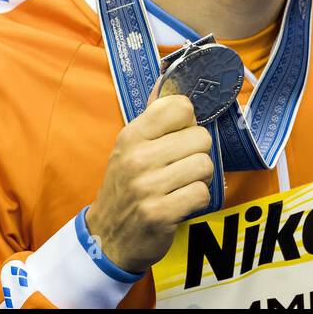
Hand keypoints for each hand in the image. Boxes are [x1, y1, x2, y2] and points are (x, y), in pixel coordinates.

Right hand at [84, 86, 213, 273]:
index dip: (188, 122)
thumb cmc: (125, 185)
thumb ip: (153, 115)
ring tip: (182, 184)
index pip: (180, 107)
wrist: (107, 236)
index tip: (179, 137)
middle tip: (181, 166)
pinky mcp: (159, 214)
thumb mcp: (130, 146)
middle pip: (200, 137)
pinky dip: (198, 200)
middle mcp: (138, 157)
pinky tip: (181, 203)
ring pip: (205, 165)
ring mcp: (147, 186)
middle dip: (198, 153)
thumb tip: (168, 77)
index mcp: (132, 135)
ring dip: (200, 178)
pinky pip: (202, 194)